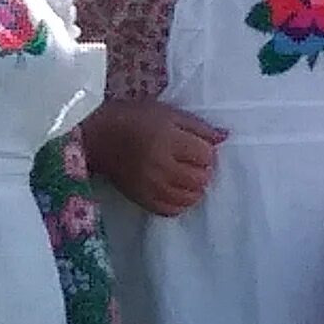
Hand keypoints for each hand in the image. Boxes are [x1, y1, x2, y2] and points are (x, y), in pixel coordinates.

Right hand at [83, 98, 228, 217]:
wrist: (98, 136)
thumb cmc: (134, 118)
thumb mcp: (167, 113)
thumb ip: (198, 126)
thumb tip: (225, 137)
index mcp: (168, 139)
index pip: (206, 155)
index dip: (208, 151)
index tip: (199, 147)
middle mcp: (160, 165)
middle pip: (200, 178)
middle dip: (204, 170)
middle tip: (194, 162)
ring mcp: (150, 186)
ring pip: (189, 198)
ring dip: (195, 188)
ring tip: (187, 177)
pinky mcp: (141, 199)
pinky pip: (171, 211)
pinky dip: (180, 203)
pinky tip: (177, 191)